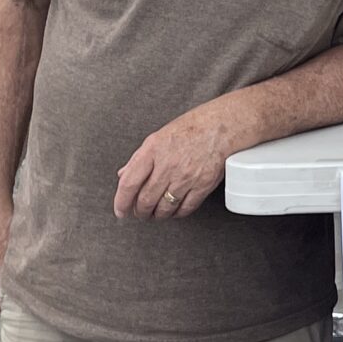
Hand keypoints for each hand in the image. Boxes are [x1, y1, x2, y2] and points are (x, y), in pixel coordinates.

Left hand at [114, 103, 234, 219]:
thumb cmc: (191, 128)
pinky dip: (177, 214)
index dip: (121, 202)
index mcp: (153, 150)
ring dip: (156, 215)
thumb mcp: (158, 137)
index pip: (129, 183)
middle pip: (145, 200)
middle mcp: (168, 165)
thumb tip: (124, 175)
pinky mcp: (202, 186)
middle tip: (140, 212)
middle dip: (140, 211)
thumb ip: (139, 158)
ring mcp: (186, 177)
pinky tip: (174, 210)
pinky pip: (185, 209)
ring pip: (164, 208)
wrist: (222, 126)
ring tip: (155, 212)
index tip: (120, 210)